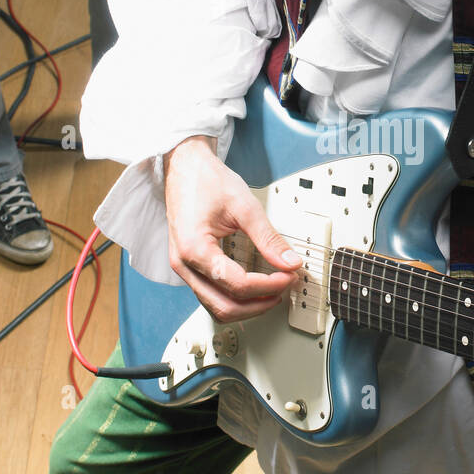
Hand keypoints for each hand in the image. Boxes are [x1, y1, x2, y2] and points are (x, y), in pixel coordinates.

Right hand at [163, 136, 302, 321]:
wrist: (184, 166)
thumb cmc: (206, 180)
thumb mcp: (244, 206)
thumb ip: (268, 238)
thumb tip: (290, 262)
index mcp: (194, 248)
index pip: (236, 284)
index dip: (268, 285)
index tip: (289, 276)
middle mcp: (184, 264)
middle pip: (224, 307)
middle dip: (259, 303)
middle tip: (284, 287)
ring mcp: (184, 268)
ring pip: (215, 307)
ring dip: (247, 306)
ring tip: (273, 291)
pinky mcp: (189, 266)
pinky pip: (210, 295)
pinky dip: (234, 298)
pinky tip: (255, 288)